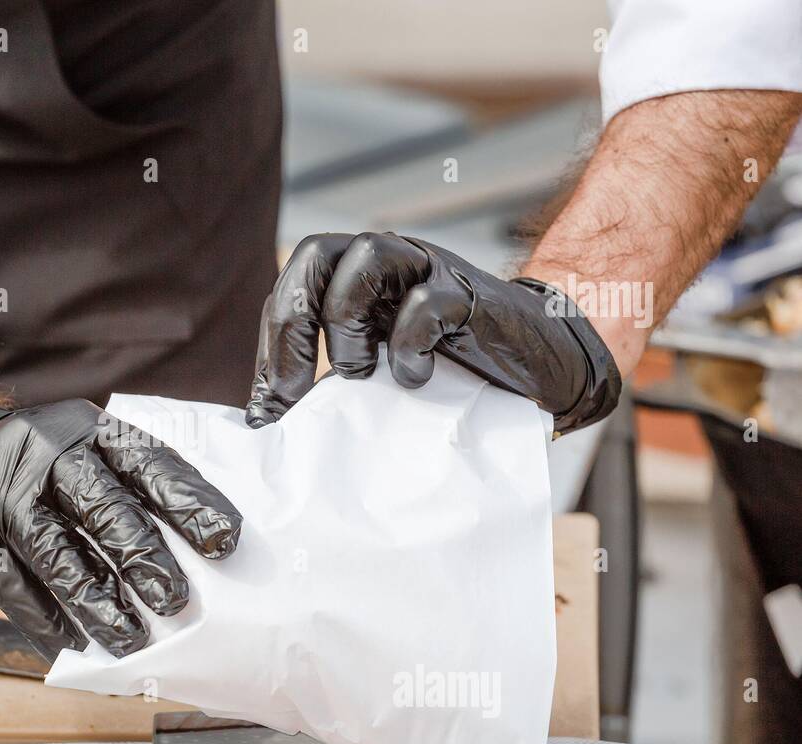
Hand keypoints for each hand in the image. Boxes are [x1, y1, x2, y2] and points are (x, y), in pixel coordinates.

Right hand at [0, 400, 242, 661]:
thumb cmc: (31, 468)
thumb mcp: (78, 449)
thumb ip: (126, 485)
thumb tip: (194, 547)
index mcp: (86, 431)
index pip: (147, 462)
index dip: (188, 501)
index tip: (226, 539)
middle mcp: (46, 457)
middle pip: (103, 507)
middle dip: (144, 557)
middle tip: (177, 598)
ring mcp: (4, 497)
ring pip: (58, 555)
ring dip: (98, 602)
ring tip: (132, 637)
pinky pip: (14, 587)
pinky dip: (46, 620)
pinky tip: (75, 643)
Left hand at [246, 232, 620, 434]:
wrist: (543, 365)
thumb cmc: (455, 373)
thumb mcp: (380, 377)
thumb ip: (331, 385)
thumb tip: (265, 424)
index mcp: (355, 282)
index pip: (291, 291)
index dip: (270, 346)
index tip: (269, 409)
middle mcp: (386, 265)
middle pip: (315, 255)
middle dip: (291, 323)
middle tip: (291, 391)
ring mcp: (428, 271)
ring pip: (367, 254)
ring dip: (347, 321)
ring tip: (358, 375)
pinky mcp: (468, 293)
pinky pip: (428, 299)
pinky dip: (410, 344)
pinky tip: (414, 381)